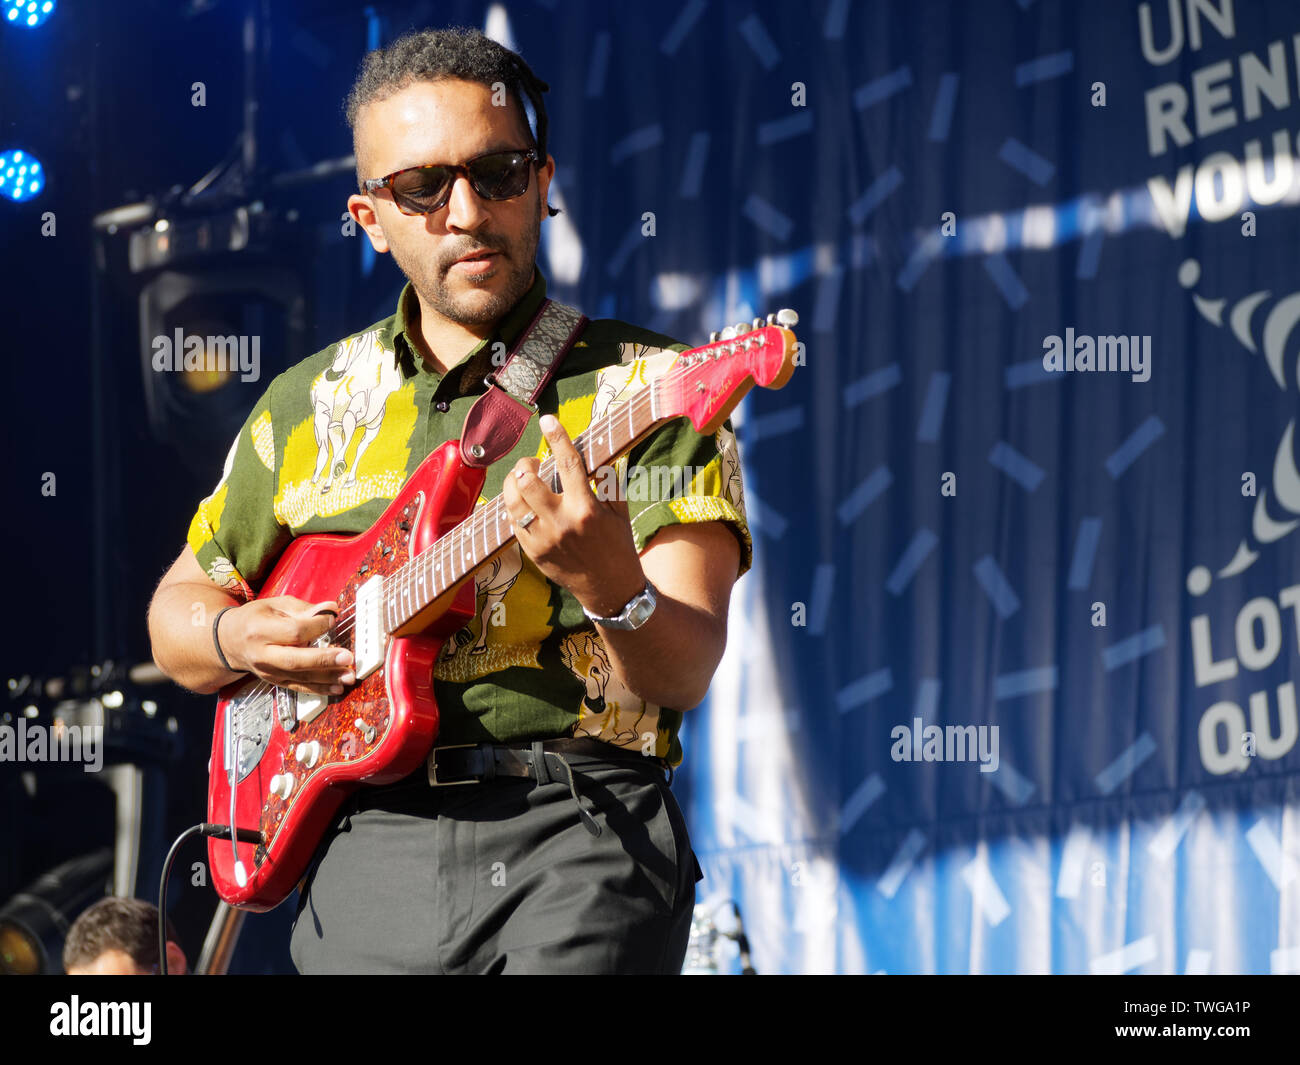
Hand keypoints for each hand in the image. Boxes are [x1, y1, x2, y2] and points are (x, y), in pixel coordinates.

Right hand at [219, 596, 354, 696]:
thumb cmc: (254, 619)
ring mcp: (268, 671)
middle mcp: (262, 654)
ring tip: (348, 675)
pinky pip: (299, 688)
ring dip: (327, 678)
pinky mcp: (275, 682)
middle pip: (295, 659)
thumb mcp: (274, 605)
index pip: (293, 631)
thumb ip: (303, 608)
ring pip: (299, 677)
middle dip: (323, 659)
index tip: (333, 619)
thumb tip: (330, 609)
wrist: (228, 642)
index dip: (317, 625)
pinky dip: (319, 689)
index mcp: (260, 630)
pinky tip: (337, 688)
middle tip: (347, 656)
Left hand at [501, 414, 646, 615]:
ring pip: (513, 501)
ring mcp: (543, 539)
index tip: (548, 420)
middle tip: (534, 463)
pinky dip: (516, 507)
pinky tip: (526, 503)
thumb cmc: (618, 546)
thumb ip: (607, 481)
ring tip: (524, 480)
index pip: (568, 463)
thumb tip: (595, 453)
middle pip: (528, 480)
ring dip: (514, 484)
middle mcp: (561, 522)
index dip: (557, 438)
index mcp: (586, 508)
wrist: (610, 590)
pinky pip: (513, 522)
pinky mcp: (532, 552)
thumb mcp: (620, 511)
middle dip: (526, 464)